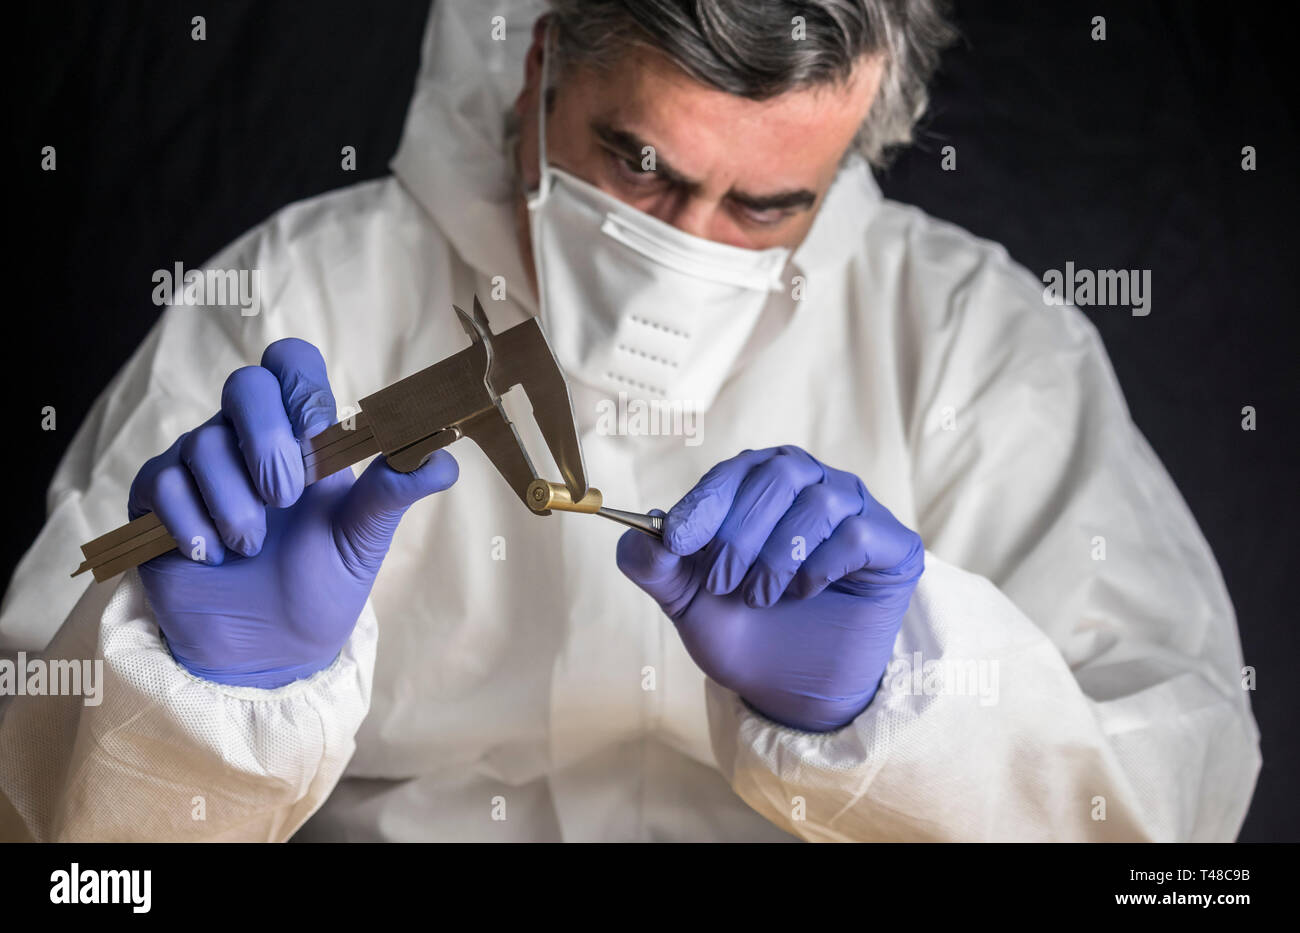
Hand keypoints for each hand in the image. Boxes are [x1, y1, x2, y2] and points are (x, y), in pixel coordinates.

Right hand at [129, 338, 457, 687]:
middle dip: (266, 442)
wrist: (271, 650)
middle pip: (245, 385)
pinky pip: (163, 484)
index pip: (292, 363)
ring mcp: (198, 465)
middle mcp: (247, 438)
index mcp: (302, 436)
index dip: (301, 388)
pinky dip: (191, 525)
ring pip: (202, 444)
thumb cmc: (320, 584)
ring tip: (251, 547)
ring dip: (233, 505)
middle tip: (285, 499)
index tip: (317, 442)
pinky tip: (210, 557)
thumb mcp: (363, 540)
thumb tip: (445, 460)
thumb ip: (393, 492)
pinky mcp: (157, 499)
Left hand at [617, 446, 922, 731]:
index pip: (736, 470)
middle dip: (743, 531)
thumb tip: (637, 537)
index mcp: (763, 487)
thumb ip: (660, 568)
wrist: (795, 689)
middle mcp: (813, 486)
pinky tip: (805, 592)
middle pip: (780, 474)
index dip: (706, 501)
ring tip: (762, 597)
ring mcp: (857, 512)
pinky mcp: (893, 545)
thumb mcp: (691, 604)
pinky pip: (858, 532)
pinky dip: (822, 563)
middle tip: (725, 583)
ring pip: (820, 501)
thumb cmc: (746, 633)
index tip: (679, 541)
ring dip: (780, 553)